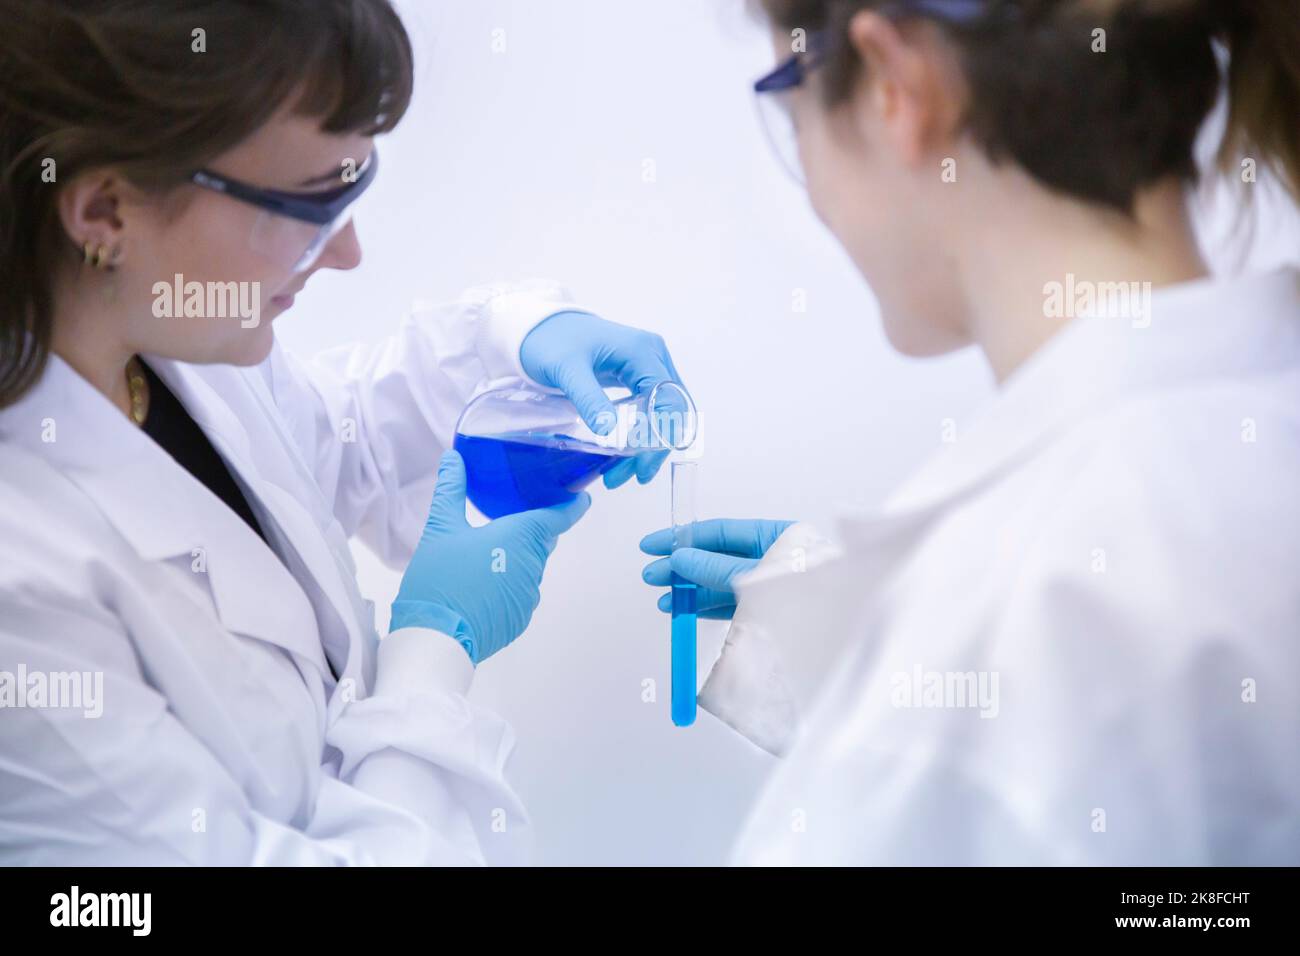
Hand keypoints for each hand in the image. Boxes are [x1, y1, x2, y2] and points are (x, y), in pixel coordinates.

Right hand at [392, 451, 590, 663]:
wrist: (435, 637)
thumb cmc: (441, 577)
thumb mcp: (441, 527)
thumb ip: (451, 489)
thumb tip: (453, 458)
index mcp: (522, 536)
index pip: (560, 516)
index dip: (573, 505)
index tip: (581, 498)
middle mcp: (534, 565)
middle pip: (542, 540)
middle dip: (532, 529)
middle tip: (510, 518)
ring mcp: (530, 595)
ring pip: (531, 567)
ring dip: (516, 558)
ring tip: (485, 555)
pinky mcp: (520, 619)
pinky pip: (521, 592)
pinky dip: (508, 584)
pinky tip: (481, 585)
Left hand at [520, 310, 689, 488]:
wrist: (536, 326)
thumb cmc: (550, 341)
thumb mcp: (566, 370)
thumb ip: (588, 398)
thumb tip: (608, 431)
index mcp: (641, 351)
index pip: (668, 398)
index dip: (661, 434)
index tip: (641, 464)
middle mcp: (652, 357)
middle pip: (671, 409)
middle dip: (656, 447)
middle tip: (633, 476)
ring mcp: (646, 365)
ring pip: (663, 412)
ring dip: (649, 445)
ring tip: (622, 473)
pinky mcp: (636, 375)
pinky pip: (650, 408)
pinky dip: (642, 433)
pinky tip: (624, 454)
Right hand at [639, 518, 794, 619]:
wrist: (843, 637)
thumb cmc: (807, 596)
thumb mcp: (754, 575)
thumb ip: (715, 568)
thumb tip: (680, 557)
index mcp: (778, 537)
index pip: (721, 532)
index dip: (684, 538)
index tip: (653, 545)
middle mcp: (774, 557)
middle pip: (718, 557)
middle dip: (682, 566)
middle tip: (651, 576)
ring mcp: (770, 586)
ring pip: (721, 582)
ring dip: (691, 590)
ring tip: (664, 599)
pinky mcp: (769, 612)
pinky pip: (731, 603)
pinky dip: (706, 606)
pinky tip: (684, 609)